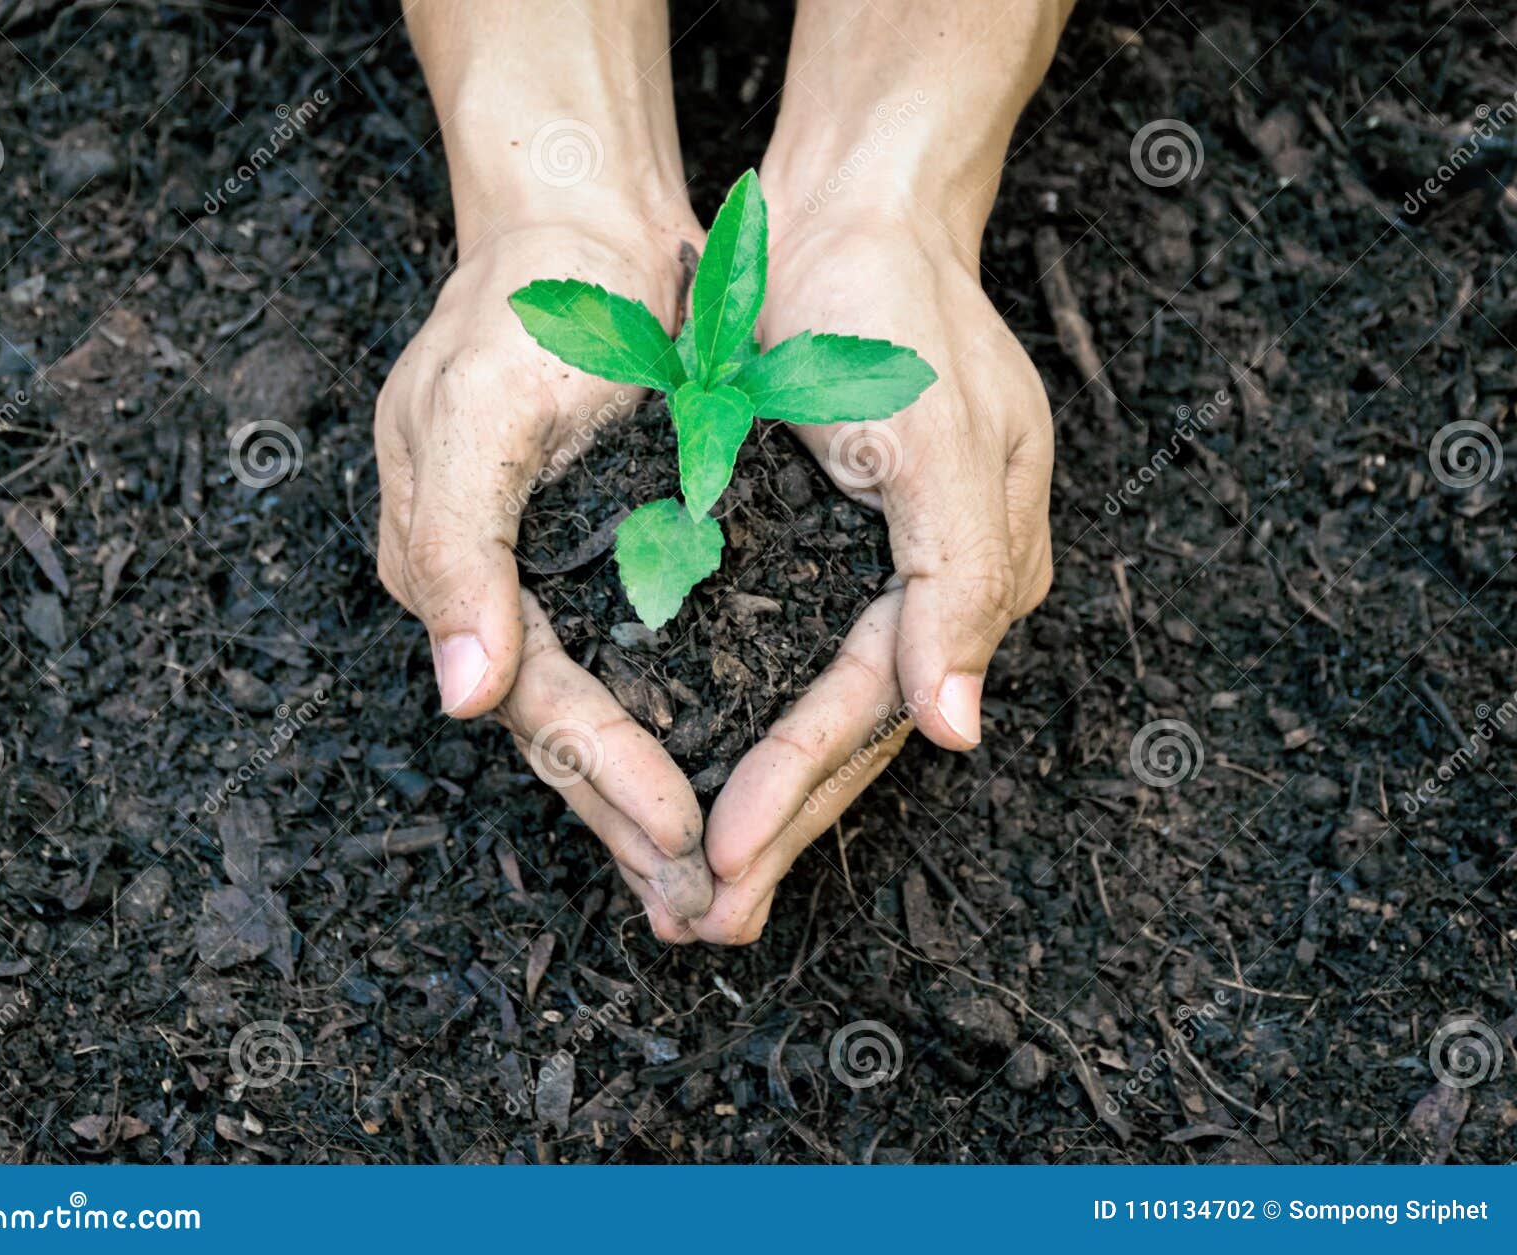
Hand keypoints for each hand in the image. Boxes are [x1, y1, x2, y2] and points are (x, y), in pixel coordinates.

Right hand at [373, 216, 714, 936]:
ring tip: (716, 888)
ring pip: (614, 722)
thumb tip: (459, 695)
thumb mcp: (472, 408)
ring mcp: (560, 585)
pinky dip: (685, 734)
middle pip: (573, 739)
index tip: (680, 837)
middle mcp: (503, 598)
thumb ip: (457, 551)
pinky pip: (651, 671)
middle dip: (634, 830)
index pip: (539, 705)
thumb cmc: (522, 306)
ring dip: (657, 808)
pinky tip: (721, 787)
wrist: (580, 229)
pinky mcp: (617, 564)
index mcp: (455, 574)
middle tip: (709, 914)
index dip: (608, 775)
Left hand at [690, 215, 1054, 943]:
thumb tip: (957, 731)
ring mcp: (891, 577)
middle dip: (779, 831)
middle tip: (700, 923)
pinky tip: (712, 777)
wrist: (858, 210)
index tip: (718, 858)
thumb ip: (957, 582)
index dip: (796, 786)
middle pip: (853, 739)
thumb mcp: (938, 432)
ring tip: (697, 889)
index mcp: (976, 573)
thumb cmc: (896, 305)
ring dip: (767, 806)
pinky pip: (796, 667)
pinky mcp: (837, 555)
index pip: (871, 709)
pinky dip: (753, 731)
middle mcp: (936, 592)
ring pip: (824, 718)